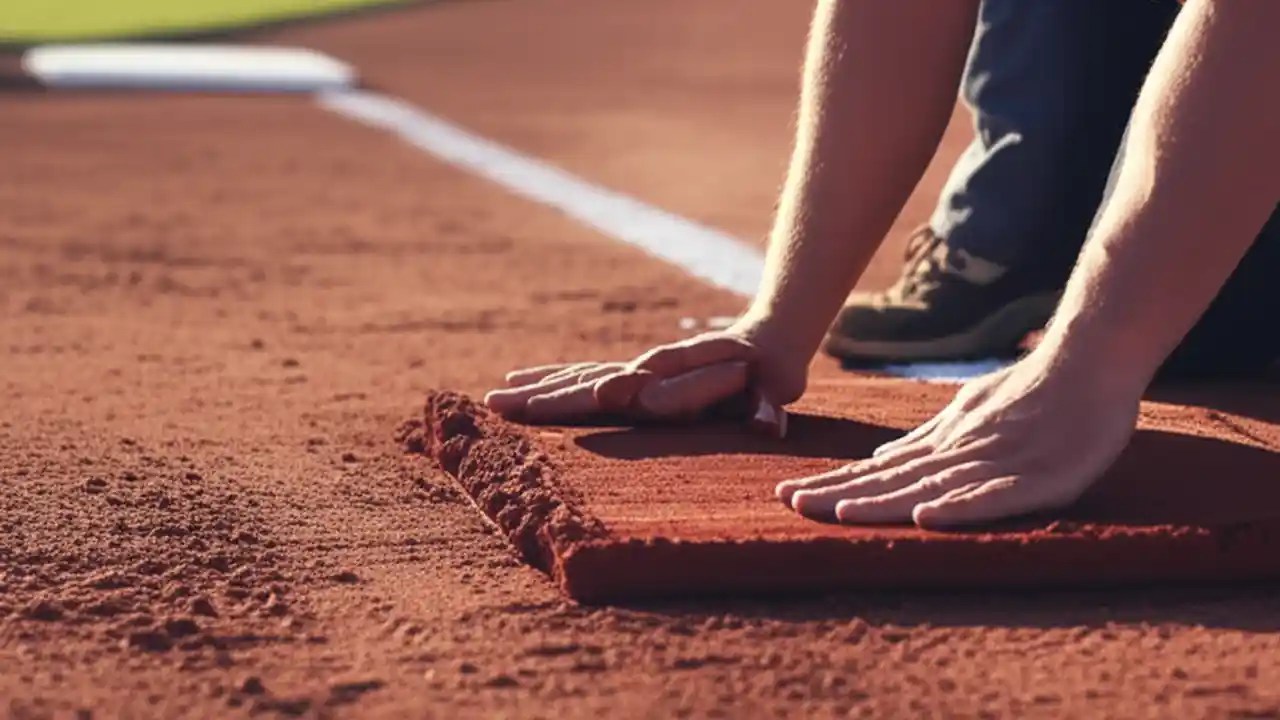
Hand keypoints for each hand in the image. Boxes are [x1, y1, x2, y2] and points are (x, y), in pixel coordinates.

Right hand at [484, 318, 808, 431]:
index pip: (642, 384)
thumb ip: (766, 405)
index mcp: (677, 373)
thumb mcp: (775, 388)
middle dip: (550, 395)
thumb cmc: (770, 374)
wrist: (765, 341)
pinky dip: (546, 381)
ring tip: (494, 399)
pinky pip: (578, 378)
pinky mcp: (626, 377)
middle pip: (590, 381)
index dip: (621, 389)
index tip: (595, 394)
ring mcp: (632, 371)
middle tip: (504, 403)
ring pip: (575, 378)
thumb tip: (767, 421)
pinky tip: (515, 382)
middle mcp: (646, 370)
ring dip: (535, 389)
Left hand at [776, 352, 1144, 527]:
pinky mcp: (1039, 479)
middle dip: (839, 494)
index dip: (833, 485)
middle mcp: (959, 453)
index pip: (877, 471)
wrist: (1090, 361)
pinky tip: (926, 517)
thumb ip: (927, 441)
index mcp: (943, 444)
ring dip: (885, 502)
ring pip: (931, 486)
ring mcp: (996, 463)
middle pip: (890, 480)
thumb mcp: (968, 413)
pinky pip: (994, 497)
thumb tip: (880, 461)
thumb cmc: (1030, 390)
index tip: (786, 495)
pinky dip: (960, 507)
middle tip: (787, 502)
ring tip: (838, 514)